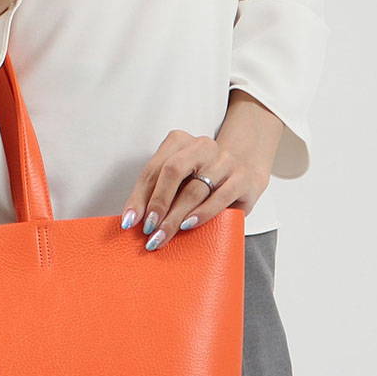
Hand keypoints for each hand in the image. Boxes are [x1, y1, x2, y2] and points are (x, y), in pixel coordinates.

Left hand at [118, 128, 270, 251]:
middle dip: (158, 203)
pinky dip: (201, 213)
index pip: (153, 169)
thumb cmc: (203, 179)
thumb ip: (155, 192)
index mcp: (179, 141)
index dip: (139, 196)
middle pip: (173, 171)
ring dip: (176, 215)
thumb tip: (132, 219)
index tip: (130, 221)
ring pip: (195, 188)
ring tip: (164, 234)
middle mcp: (202, 146)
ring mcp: (224, 160)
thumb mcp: (178, 181)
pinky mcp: (242, 178)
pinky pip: (219, 197)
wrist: (245, 172)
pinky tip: (188, 225)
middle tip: (149, 229)